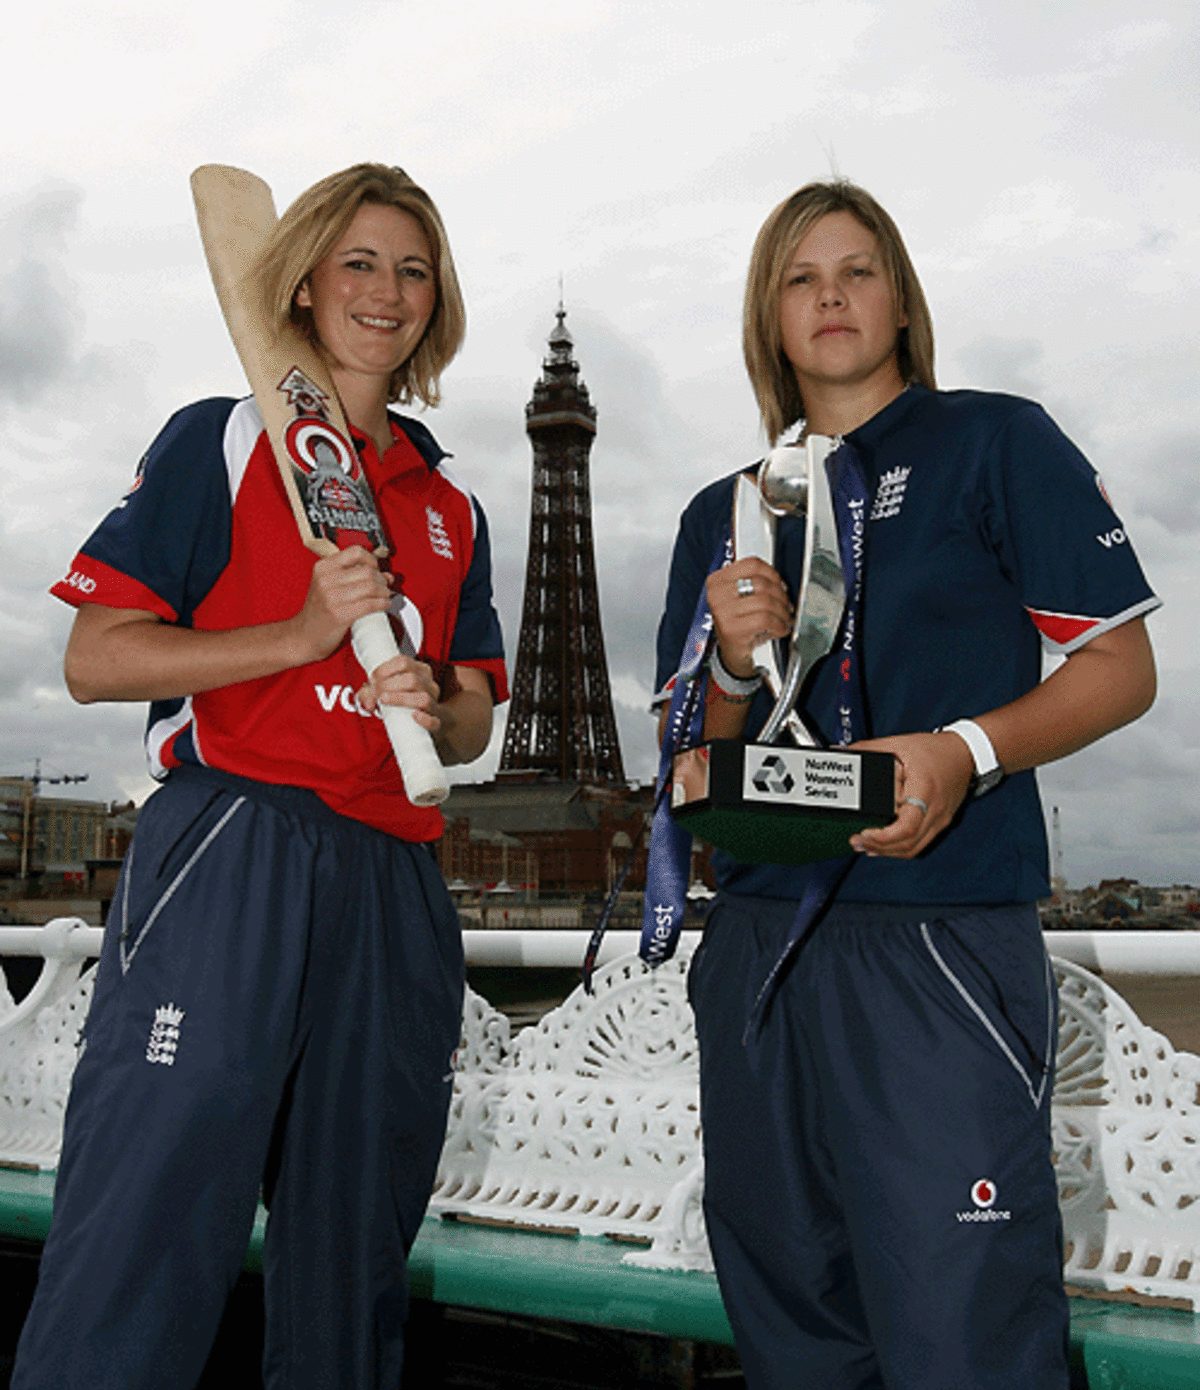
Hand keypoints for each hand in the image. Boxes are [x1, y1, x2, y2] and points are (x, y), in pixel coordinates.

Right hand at [290, 547, 390, 664]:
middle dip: (381, 579)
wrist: (304, 635)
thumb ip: (354, 576)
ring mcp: (332, 597)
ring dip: (384, 592)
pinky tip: (384, 605)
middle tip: (384, 586)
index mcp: (323, 568)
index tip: (376, 568)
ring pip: (371, 587)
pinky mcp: (341, 615)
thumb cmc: (319, 611)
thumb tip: (386, 575)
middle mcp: (326, 580)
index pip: (355, 552)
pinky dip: (382, 604)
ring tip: (385, 596)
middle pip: (367, 571)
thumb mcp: (329, 586)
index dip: (371, 560)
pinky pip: (370, 604)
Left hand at [357, 653, 441, 733]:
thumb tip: (366, 703)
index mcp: (420, 671)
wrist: (421, 722)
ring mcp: (434, 703)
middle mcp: (429, 685)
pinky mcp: (436, 722)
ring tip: (384, 701)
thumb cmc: (401, 702)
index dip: (384, 669)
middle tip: (375, 693)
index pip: (403, 662)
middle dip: (388, 685)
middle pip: (412, 679)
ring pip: (423, 698)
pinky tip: (413, 716)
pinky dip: (424, 719)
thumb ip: (370, 694)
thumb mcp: (386, 691)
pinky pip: (434, 721)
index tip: (372, 679)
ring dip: (400, 698)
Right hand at [706, 558, 792, 676]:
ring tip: (784, 619)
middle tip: (786, 606)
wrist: (732, 653)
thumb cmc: (740, 624)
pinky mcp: (732, 629)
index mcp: (718, 581)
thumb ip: (756, 583)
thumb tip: (780, 582)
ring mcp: (722, 612)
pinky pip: (765, 620)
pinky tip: (779, 629)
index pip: (752, 564)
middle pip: (761, 583)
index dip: (773, 574)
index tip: (781, 585)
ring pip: (765, 602)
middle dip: (781, 596)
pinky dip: (779, 625)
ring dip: (782, 613)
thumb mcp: (743, 598)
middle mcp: (717, 594)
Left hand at [848, 732, 974, 858]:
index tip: (865, 833)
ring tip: (864, 846)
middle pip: (907, 843)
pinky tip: (884, 847)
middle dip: (879, 847)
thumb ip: (870, 748)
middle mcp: (935, 810)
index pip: (907, 826)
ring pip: (913, 848)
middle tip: (856, 841)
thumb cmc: (936, 750)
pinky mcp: (940, 823)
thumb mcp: (899, 744)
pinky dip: (900, 848)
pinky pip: (919, 844)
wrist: (965, 753)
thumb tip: (842, 751)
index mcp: (924, 790)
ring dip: (888, 852)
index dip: (884, 836)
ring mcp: (940, 820)